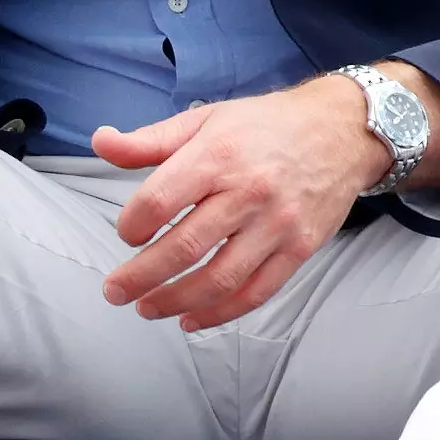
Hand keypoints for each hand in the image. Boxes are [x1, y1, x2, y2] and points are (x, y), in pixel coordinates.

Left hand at [92, 74, 390, 330]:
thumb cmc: (262, 125)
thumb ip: (148, 140)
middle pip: (185, 246)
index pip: (160, 200)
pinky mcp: (299, 249)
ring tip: (146, 308)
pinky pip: (256, 292)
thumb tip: (99, 141)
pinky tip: (191, 319)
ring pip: (219, 278)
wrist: (340, 131)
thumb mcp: (203, 120)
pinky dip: (220, 313)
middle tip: (114, 291)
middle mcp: (247, 192)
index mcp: (216, 155)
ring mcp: (277, 224)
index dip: (132, 224)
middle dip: (141, 276)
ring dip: (176, 301)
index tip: (125, 233)